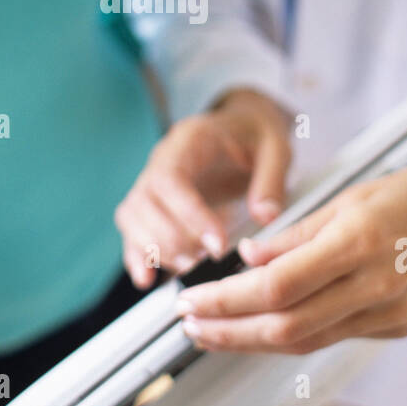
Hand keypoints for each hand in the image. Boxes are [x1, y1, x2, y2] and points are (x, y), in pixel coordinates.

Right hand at [114, 89, 293, 288]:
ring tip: (188, 269)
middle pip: (142, 202)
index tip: (218, 244)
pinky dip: (137, 256)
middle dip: (170, 240)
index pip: (170, 179)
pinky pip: (133, 229)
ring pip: (131, 217)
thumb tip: (265, 216)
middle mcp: (162, 160)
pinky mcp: (153, 204)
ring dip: (154, 249)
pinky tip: (147, 279)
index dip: (188, 215)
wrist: (243, 126)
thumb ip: (271, 180)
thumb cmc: (256, 134)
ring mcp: (152, 182)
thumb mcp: (275, 147)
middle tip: (202, 263)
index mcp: (188, 141)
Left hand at [173, 149, 406, 352]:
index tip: (191, 300)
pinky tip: (266, 325)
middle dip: (228, 331)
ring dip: (253, 341)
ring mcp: (389, 314)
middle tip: (189, 324)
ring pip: (306, 340)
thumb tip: (250, 256)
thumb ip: (299, 232)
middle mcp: (374, 287)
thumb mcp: (354, 194)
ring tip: (215, 331)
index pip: (274, 287)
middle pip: (284, 327)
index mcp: (358, 243)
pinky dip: (293, 334)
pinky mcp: (397, 326)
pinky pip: (333, 335)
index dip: (225, 301)